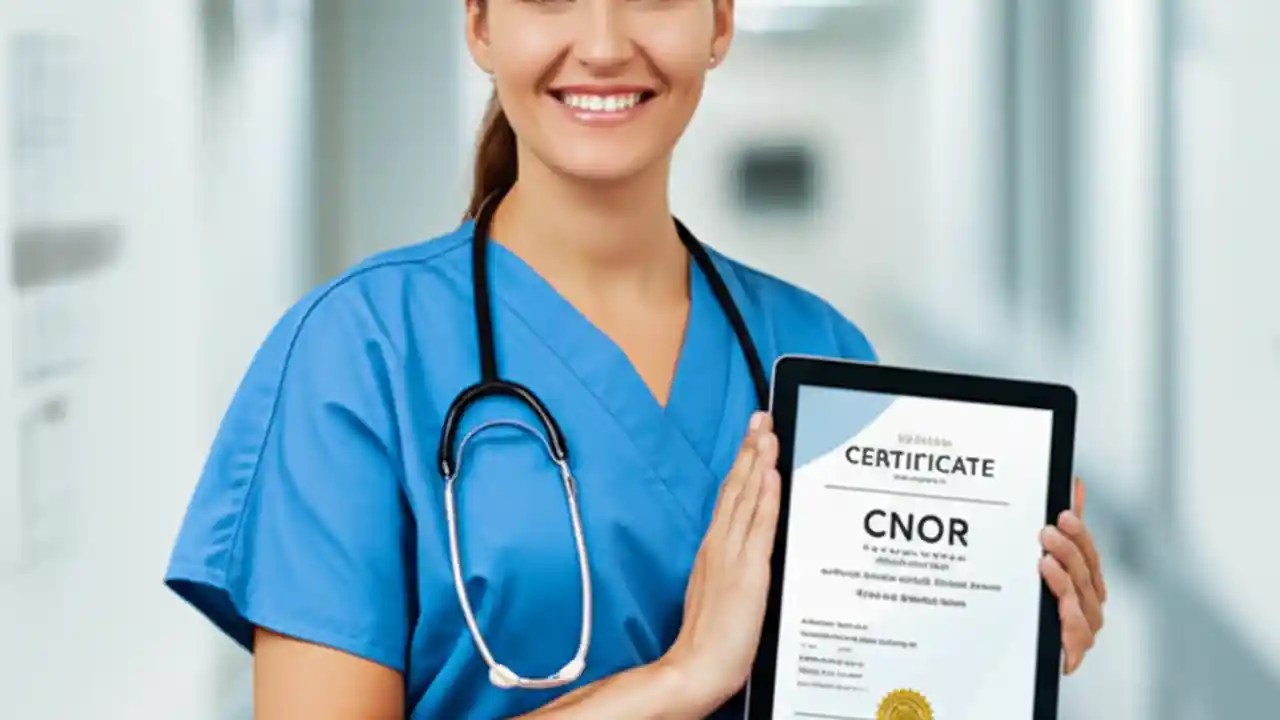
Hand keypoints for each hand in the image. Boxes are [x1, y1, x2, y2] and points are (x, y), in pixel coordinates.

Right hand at [661, 411, 780, 711]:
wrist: (697, 666)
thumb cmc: (709, 639)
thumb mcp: (717, 592)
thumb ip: (729, 567)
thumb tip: (744, 550)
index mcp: (713, 549)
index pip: (730, 496)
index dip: (742, 464)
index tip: (753, 437)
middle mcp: (720, 545)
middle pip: (736, 487)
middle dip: (750, 449)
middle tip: (761, 417)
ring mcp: (732, 555)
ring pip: (746, 498)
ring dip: (758, 462)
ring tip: (768, 432)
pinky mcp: (748, 571)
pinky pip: (759, 526)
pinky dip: (765, 497)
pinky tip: (771, 474)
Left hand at [1039, 477, 1106, 674]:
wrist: (1012, 658)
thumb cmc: (1034, 607)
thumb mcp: (1046, 560)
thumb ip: (1064, 528)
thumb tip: (1074, 485)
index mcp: (1085, 583)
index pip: (1088, 553)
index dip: (1079, 532)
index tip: (1063, 513)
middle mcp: (1089, 605)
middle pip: (1085, 573)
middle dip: (1069, 550)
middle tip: (1047, 532)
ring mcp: (1083, 629)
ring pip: (1080, 597)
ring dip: (1065, 577)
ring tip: (1045, 560)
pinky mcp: (1072, 652)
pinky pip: (1075, 629)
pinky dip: (1067, 611)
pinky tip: (1055, 597)